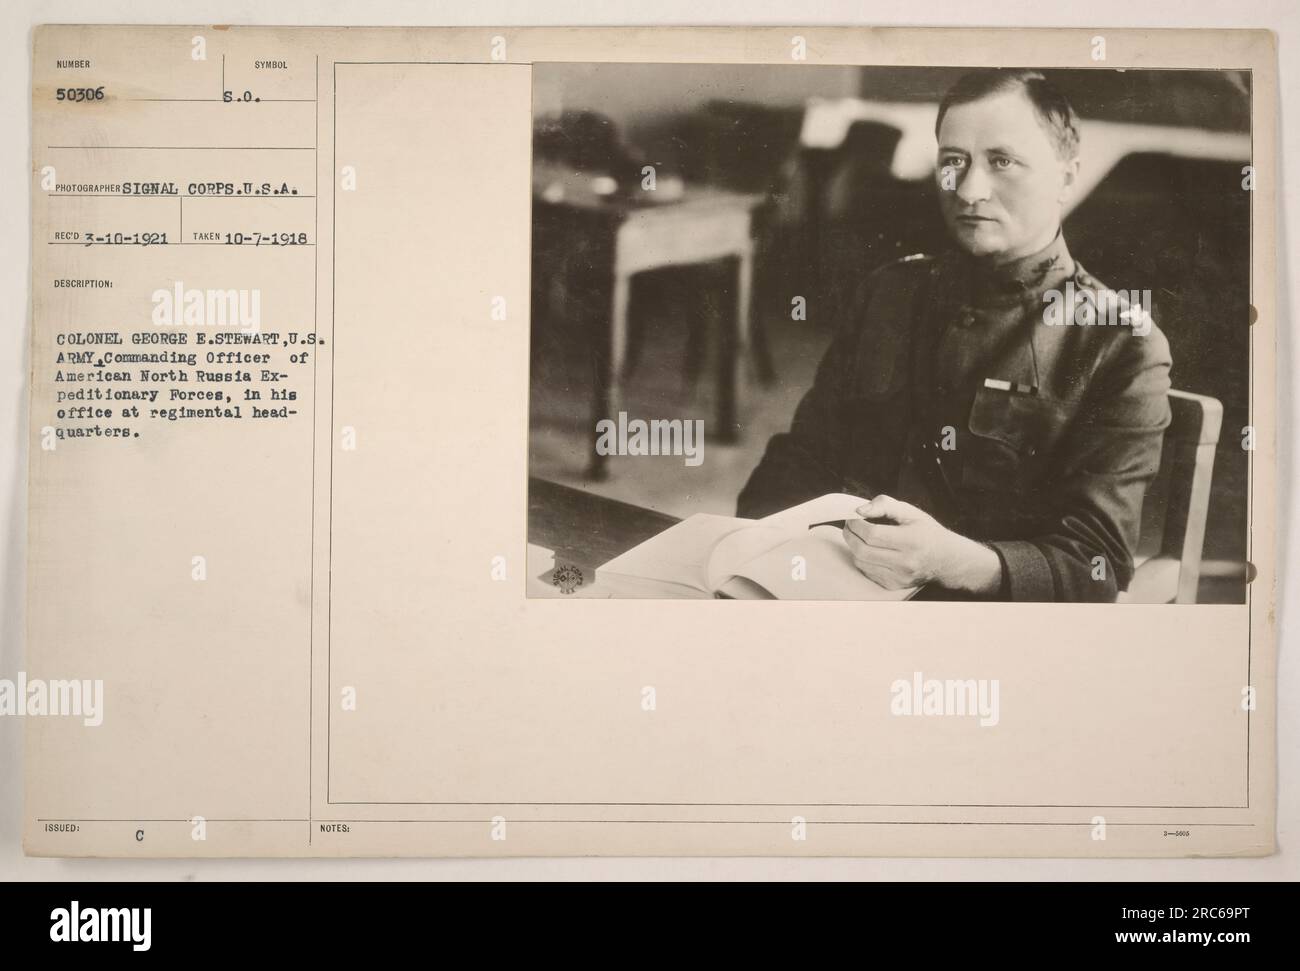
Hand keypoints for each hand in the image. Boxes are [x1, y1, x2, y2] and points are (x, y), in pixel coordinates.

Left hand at [841, 495, 1002, 593]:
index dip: (856, 524)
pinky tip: (868, 550)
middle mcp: (905, 562)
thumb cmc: (928, 533)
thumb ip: (885, 505)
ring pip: (861, 563)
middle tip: (850, 526)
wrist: (947, 559)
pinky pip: (867, 572)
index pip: (872, 534)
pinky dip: (862, 560)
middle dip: (850, 535)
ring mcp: (899, 577)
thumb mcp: (911, 512)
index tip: (853, 517)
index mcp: (911, 541)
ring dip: (854, 547)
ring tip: (858, 536)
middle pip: (863, 550)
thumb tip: (860, 510)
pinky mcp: (894, 585)